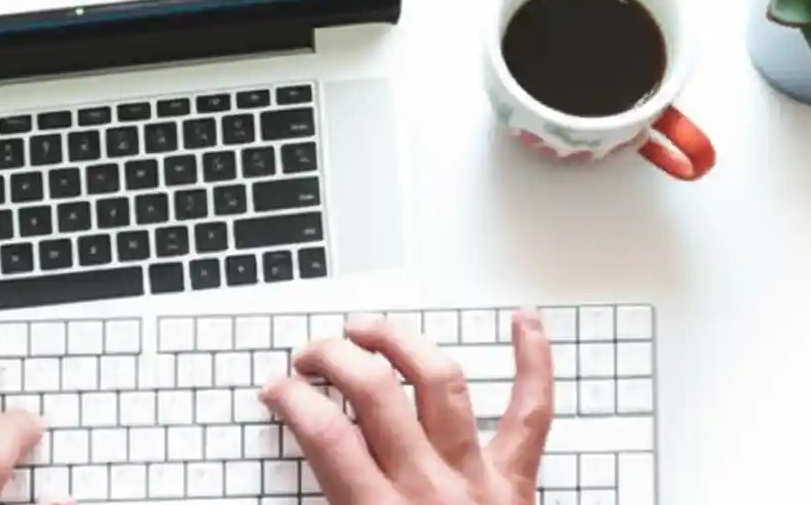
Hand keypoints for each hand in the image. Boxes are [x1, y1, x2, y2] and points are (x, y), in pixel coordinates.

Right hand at [261, 308, 552, 504]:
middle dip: (333, 358)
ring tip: (370, 328)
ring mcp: (477, 477)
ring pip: (439, 382)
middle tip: (311, 354)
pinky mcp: (517, 480)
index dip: (292, 400)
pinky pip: (532, 411)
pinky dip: (534, 361)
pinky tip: (525, 321)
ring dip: (401, 342)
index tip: (276, 390)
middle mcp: (428, 488)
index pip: (325, 435)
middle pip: (374, 393)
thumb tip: (315, 463)